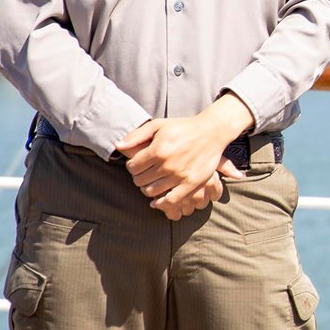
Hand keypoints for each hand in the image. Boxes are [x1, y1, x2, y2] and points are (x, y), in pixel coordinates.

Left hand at [117, 95, 253, 216]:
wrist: (212, 132)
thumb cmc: (183, 127)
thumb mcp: (159, 125)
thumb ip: (137, 135)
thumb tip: (118, 146)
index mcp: (157, 150)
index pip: (132, 167)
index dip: (132, 166)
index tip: (139, 164)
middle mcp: (167, 164)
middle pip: (140, 180)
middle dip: (139, 177)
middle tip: (146, 173)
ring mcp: (179, 175)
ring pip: (151, 191)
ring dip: (148, 189)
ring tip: (153, 182)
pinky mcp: (191, 184)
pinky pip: (171, 201)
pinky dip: (161, 204)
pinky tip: (157, 202)